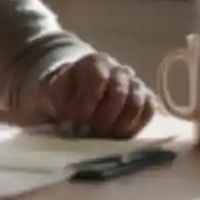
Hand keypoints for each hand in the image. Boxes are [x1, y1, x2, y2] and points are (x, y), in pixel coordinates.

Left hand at [39, 53, 156, 138]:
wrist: (75, 94)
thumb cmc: (61, 97)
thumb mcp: (50, 97)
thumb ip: (55, 106)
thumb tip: (66, 125)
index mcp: (92, 63)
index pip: (98, 77)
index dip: (88, 100)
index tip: (77, 119)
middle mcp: (117, 69)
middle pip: (120, 90)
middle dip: (105, 116)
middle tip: (93, 132)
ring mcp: (134, 83)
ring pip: (138, 101)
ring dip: (121, 123)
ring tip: (105, 136)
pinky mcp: (146, 99)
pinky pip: (149, 110)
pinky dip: (136, 125)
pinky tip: (120, 136)